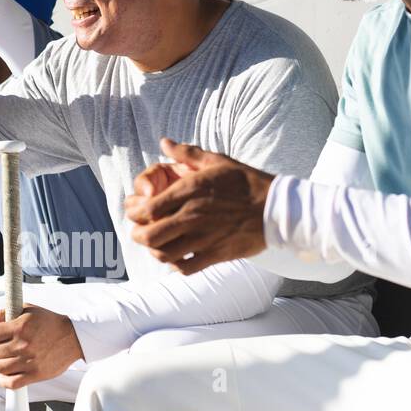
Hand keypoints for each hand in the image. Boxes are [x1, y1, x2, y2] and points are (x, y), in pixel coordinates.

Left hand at [0, 305, 83, 389]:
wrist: (73, 337)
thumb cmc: (49, 323)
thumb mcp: (27, 310)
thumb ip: (3, 314)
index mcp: (20, 327)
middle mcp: (23, 345)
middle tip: (2, 346)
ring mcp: (29, 361)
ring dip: (0, 363)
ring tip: (7, 358)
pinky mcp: (35, 374)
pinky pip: (11, 384)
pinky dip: (5, 381)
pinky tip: (7, 374)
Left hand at [124, 138, 272, 272]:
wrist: (277, 208)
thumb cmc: (246, 182)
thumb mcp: (217, 160)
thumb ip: (187, 153)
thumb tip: (164, 142)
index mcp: (188, 191)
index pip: (145, 209)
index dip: (133, 213)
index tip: (136, 211)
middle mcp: (192, 216)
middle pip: (148, 236)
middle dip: (138, 235)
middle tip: (142, 231)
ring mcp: (203, 238)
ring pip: (163, 255)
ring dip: (155, 250)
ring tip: (159, 244)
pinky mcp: (215, 255)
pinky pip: (185, 268)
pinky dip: (176, 265)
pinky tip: (179, 256)